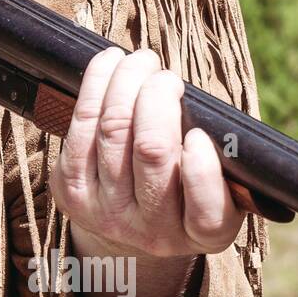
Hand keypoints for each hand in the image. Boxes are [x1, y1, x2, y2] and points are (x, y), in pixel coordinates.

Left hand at [51, 47, 242, 258]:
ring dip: (127, 81)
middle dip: (157, 98)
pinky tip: (111, 64)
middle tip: (166, 79)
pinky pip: (82, 126)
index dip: (201, 170)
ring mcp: (108, 214)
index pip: (207, 211)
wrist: (129, 228)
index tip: (198, 136)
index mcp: (203, 233)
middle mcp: (154, 232)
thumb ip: (225, 159)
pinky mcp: (72, 193)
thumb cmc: (186, 190)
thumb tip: (207, 109)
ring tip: (142, 63)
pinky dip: (98, 84)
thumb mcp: (221, 187)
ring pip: (113, 130)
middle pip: (151, 152)